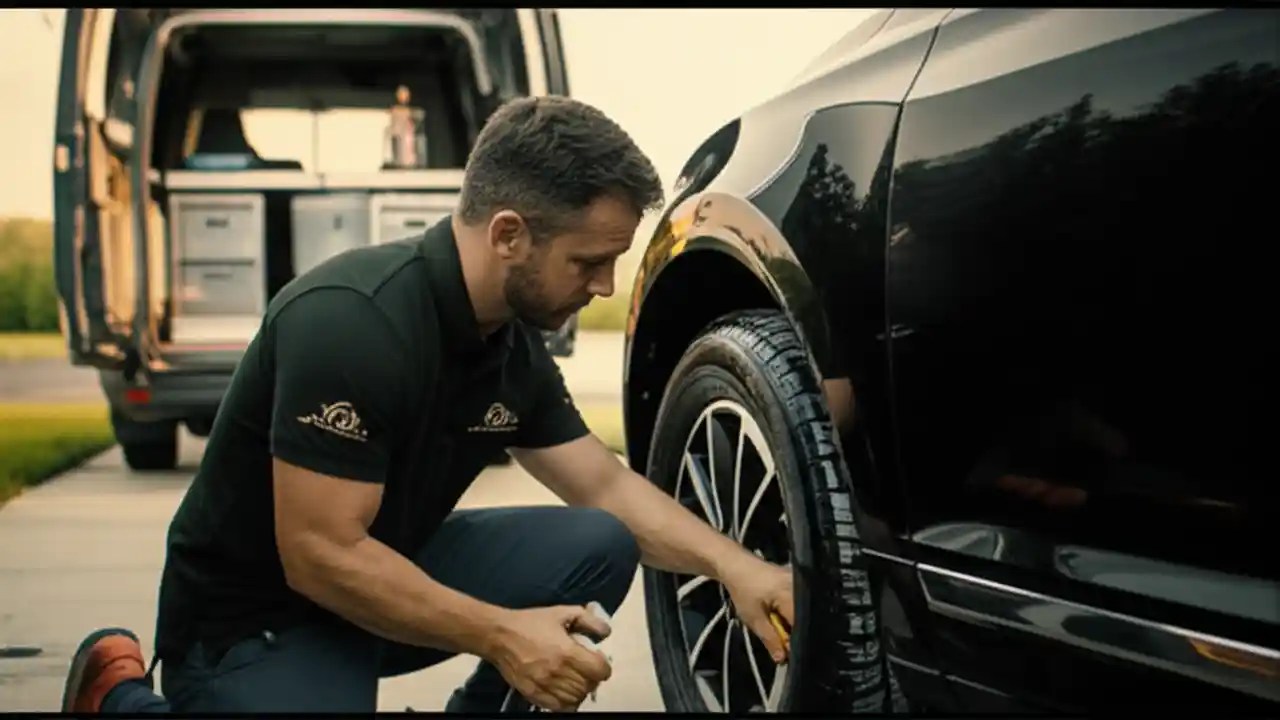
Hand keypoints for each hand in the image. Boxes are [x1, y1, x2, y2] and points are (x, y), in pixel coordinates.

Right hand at [486, 605, 612, 710]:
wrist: (500, 635)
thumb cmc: (531, 623)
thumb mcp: (563, 612)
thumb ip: (589, 620)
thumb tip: (606, 632)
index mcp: (567, 652)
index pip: (600, 671)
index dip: (603, 666)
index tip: (597, 660)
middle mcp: (558, 672)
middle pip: (589, 686)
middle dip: (591, 677)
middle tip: (585, 667)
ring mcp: (545, 686)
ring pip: (576, 698)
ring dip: (579, 689)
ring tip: (574, 677)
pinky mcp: (534, 695)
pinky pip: (559, 707)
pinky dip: (566, 701)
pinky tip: (564, 689)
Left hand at [721, 555, 794, 664]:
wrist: (736, 564)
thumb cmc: (743, 589)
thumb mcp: (753, 618)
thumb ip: (770, 639)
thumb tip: (783, 659)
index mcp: (791, 594)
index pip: (803, 624)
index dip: (797, 642)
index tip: (789, 654)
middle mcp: (801, 586)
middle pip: (806, 617)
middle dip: (795, 633)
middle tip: (784, 643)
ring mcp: (800, 582)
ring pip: (803, 610)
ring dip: (793, 623)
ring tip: (780, 627)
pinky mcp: (797, 580)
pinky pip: (800, 602)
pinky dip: (793, 613)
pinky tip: (783, 617)